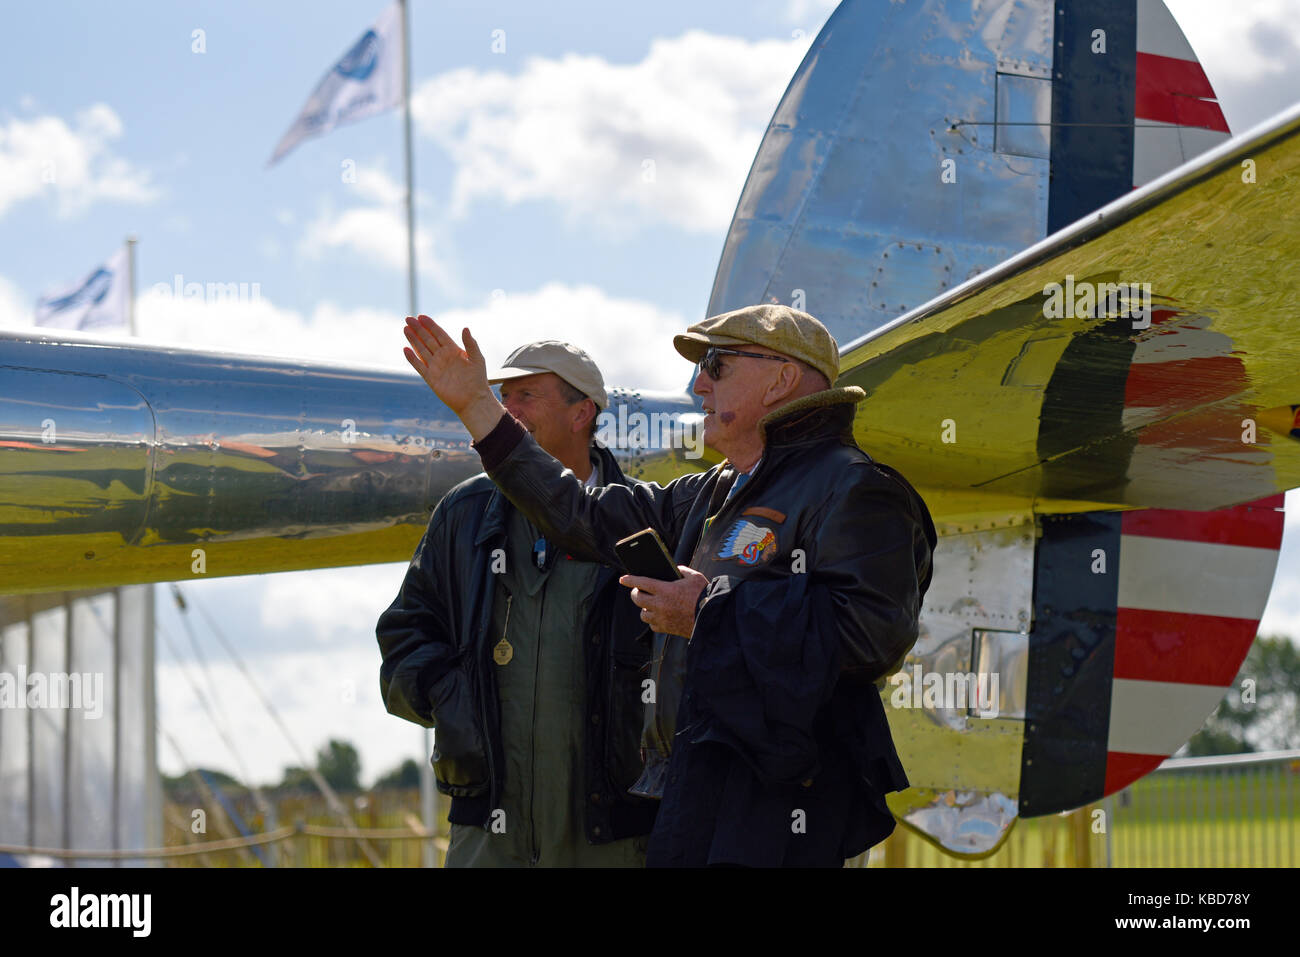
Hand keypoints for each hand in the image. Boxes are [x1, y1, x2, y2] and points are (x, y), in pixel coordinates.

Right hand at [402, 315, 505, 439]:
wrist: (473, 400)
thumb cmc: (478, 379)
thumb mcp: (477, 359)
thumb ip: (470, 344)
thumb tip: (465, 328)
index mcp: (453, 350)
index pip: (439, 334)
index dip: (430, 325)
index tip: (421, 316)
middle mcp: (443, 356)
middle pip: (428, 339)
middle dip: (418, 329)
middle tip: (408, 319)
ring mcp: (436, 367)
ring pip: (422, 350)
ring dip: (413, 340)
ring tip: (405, 329)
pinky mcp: (431, 378)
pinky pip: (419, 366)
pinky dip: (412, 358)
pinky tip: (405, 349)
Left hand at [619, 566, 708, 638]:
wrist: (711, 617)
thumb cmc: (704, 595)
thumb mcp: (694, 577)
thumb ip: (681, 571)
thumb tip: (674, 570)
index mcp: (665, 589)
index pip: (641, 582)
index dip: (630, 580)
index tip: (623, 579)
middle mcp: (660, 604)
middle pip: (638, 599)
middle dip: (635, 593)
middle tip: (638, 591)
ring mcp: (662, 618)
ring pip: (643, 614)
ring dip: (644, 608)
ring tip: (650, 604)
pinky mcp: (666, 629)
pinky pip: (652, 625)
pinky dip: (653, 620)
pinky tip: (659, 616)